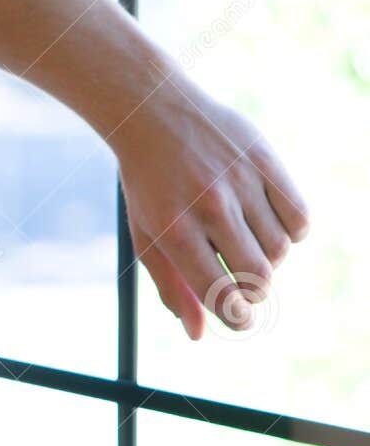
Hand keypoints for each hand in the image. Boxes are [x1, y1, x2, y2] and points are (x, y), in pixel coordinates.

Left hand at [112, 80, 310, 340]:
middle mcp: (209, 206)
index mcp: (173, 229)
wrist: (152, 111)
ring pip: (280, 250)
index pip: (219, 294)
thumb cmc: (148, 183)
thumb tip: (198, 334)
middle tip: (242, 278)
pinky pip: (299, 217)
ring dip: (269, 258)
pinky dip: (291, 230)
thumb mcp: (146, 235)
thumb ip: (170, 286)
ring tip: (247, 241)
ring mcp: (240, 181)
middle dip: (253, 289)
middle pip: (258, 277)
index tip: (240, 318)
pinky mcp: (265, 160)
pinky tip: (269, 221)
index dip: (236, 317)